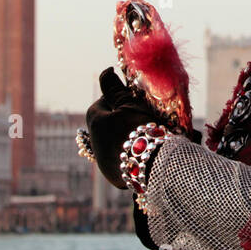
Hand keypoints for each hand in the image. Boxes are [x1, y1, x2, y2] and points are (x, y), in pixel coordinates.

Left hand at [86, 68, 160, 188]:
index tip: (132, 98)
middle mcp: (95, 143)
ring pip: (113, 144)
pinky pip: (121, 161)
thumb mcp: (129, 103)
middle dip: (121, 119)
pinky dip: (130, 154)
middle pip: (107, 125)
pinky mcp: (115, 177)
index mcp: (95, 121)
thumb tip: (105, 72)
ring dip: (125, 138)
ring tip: (146, 134)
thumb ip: (114, 88)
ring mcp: (103, 163)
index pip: (101, 104)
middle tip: (141, 116)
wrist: (154, 164)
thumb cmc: (141, 129)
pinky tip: (144, 151)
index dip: (117, 99)